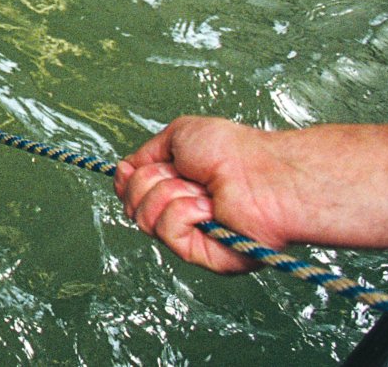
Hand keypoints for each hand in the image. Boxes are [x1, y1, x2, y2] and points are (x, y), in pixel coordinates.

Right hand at [116, 116, 291, 273]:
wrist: (263, 174)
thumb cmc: (233, 151)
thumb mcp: (179, 135)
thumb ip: (145, 153)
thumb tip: (124, 169)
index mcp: (174, 185)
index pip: (130, 191)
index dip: (127, 180)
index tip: (130, 168)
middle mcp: (178, 210)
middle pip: (131, 204)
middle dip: (152, 181)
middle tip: (187, 174)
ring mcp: (188, 234)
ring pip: (144, 218)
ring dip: (171, 194)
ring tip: (203, 190)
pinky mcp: (198, 253)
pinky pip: (167, 231)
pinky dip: (185, 211)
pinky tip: (208, 207)